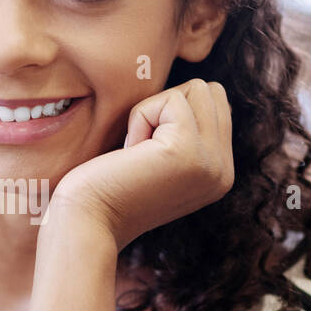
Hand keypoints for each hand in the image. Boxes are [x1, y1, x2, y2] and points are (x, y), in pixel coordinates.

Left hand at [48, 80, 233, 252]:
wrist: (87, 221)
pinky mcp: (188, 151)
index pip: (217, 105)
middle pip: (211, 92)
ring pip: (197, 89)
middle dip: (168, 107)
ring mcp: (211, 163)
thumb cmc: (109, 186)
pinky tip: (131, 152)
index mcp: (221, 173)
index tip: (148, 153)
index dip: (173, 114)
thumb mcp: (163, 161)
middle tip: (141, 150)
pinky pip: (171, 99)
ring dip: (155, 111)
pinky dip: (142, 117)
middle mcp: (224, 171)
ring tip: (138, 152)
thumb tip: (202, 89)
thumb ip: (189, 133)